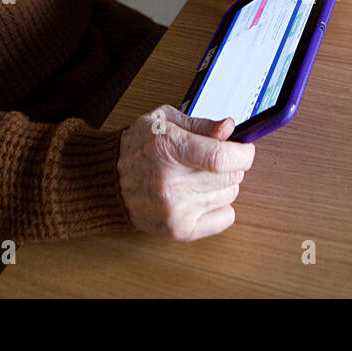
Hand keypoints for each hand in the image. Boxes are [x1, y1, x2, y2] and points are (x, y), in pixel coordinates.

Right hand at [117, 105, 254, 240]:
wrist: (107, 180)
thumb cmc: (136, 147)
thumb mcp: (165, 121)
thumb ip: (201, 124)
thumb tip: (228, 129)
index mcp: (167, 147)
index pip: (221, 157)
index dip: (242, 153)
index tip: (244, 150)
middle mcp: (170, 181)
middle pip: (230, 176)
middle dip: (231, 165)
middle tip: (214, 160)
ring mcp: (174, 208)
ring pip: (230, 195)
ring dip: (222, 184)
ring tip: (200, 177)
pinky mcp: (178, 229)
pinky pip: (225, 218)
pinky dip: (221, 206)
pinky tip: (202, 196)